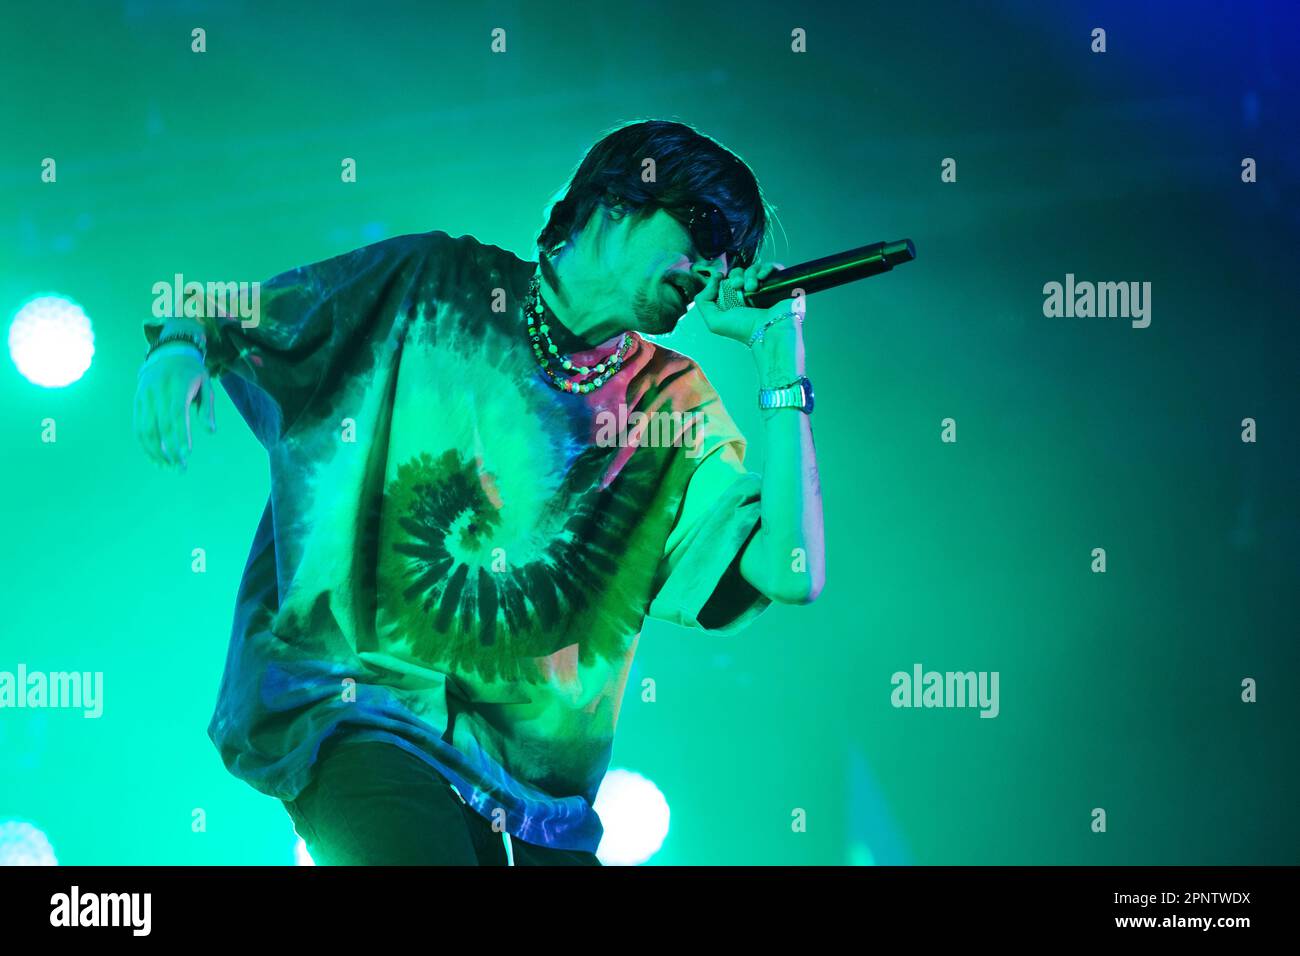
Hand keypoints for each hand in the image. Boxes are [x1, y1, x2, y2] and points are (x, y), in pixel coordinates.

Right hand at [133, 343, 216, 469]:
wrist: (167, 352)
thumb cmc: (192, 372)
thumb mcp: (206, 384)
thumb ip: (207, 408)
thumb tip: (210, 431)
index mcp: (177, 385)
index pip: (177, 415)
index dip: (180, 436)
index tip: (186, 455)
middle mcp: (158, 391)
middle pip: (161, 426)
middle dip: (170, 449)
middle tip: (179, 468)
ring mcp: (145, 396)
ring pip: (146, 429)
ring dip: (155, 451)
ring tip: (167, 467)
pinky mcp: (137, 402)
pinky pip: (138, 426)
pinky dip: (144, 444)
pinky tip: (154, 457)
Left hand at [690, 259, 802, 344]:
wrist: (769, 331)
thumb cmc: (743, 329)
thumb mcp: (714, 321)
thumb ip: (704, 302)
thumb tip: (714, 280)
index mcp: (733, 301)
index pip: (726, 280)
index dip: (721, 277)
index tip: (720, 277)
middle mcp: (748, 294)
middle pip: (739, 272)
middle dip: (736, 276)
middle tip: (739, 286)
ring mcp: (764, 288)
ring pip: (754, 268)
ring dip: (750, 274)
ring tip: (751, 288)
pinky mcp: (778, 284)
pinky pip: (771, 267)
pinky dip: (765, 268)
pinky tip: (762, 277)